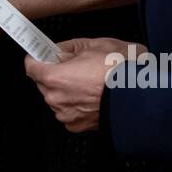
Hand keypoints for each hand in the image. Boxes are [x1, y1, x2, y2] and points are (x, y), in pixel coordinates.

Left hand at [23, 38, 144, 132]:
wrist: (141, 96)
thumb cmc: (120, 70)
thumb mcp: (93, 45)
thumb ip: (68, 47)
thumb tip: (58, 50)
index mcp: (54, 77)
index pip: (30, 66)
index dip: (37, 58)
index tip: (43, 55)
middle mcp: (55, 99)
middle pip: (43, 82)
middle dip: (54, 73)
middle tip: (73, 66)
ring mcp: (66, 115)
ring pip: (56, 97)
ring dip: (66, 89)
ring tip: (88, 81)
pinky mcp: (77, 126)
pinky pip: (68, 111)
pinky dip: (76, 104)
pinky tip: (92, 96)